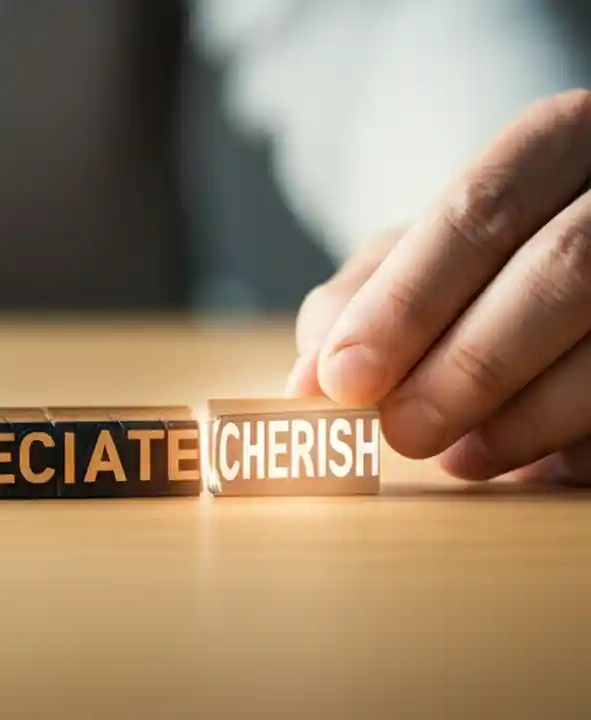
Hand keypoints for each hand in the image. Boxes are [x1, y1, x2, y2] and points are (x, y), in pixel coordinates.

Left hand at [288, 90, 590, 481]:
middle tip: (401, 432)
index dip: (408, 302)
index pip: (478, 213)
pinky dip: (580, 445)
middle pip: (562, 268)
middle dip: (473, 363)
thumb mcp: (419, 254)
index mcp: (560, 140)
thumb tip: (310, 381)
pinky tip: (534, 470)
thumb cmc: (490, 259)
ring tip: (460, 458)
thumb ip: (359, 301)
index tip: (346, 379)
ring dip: (530, 415)